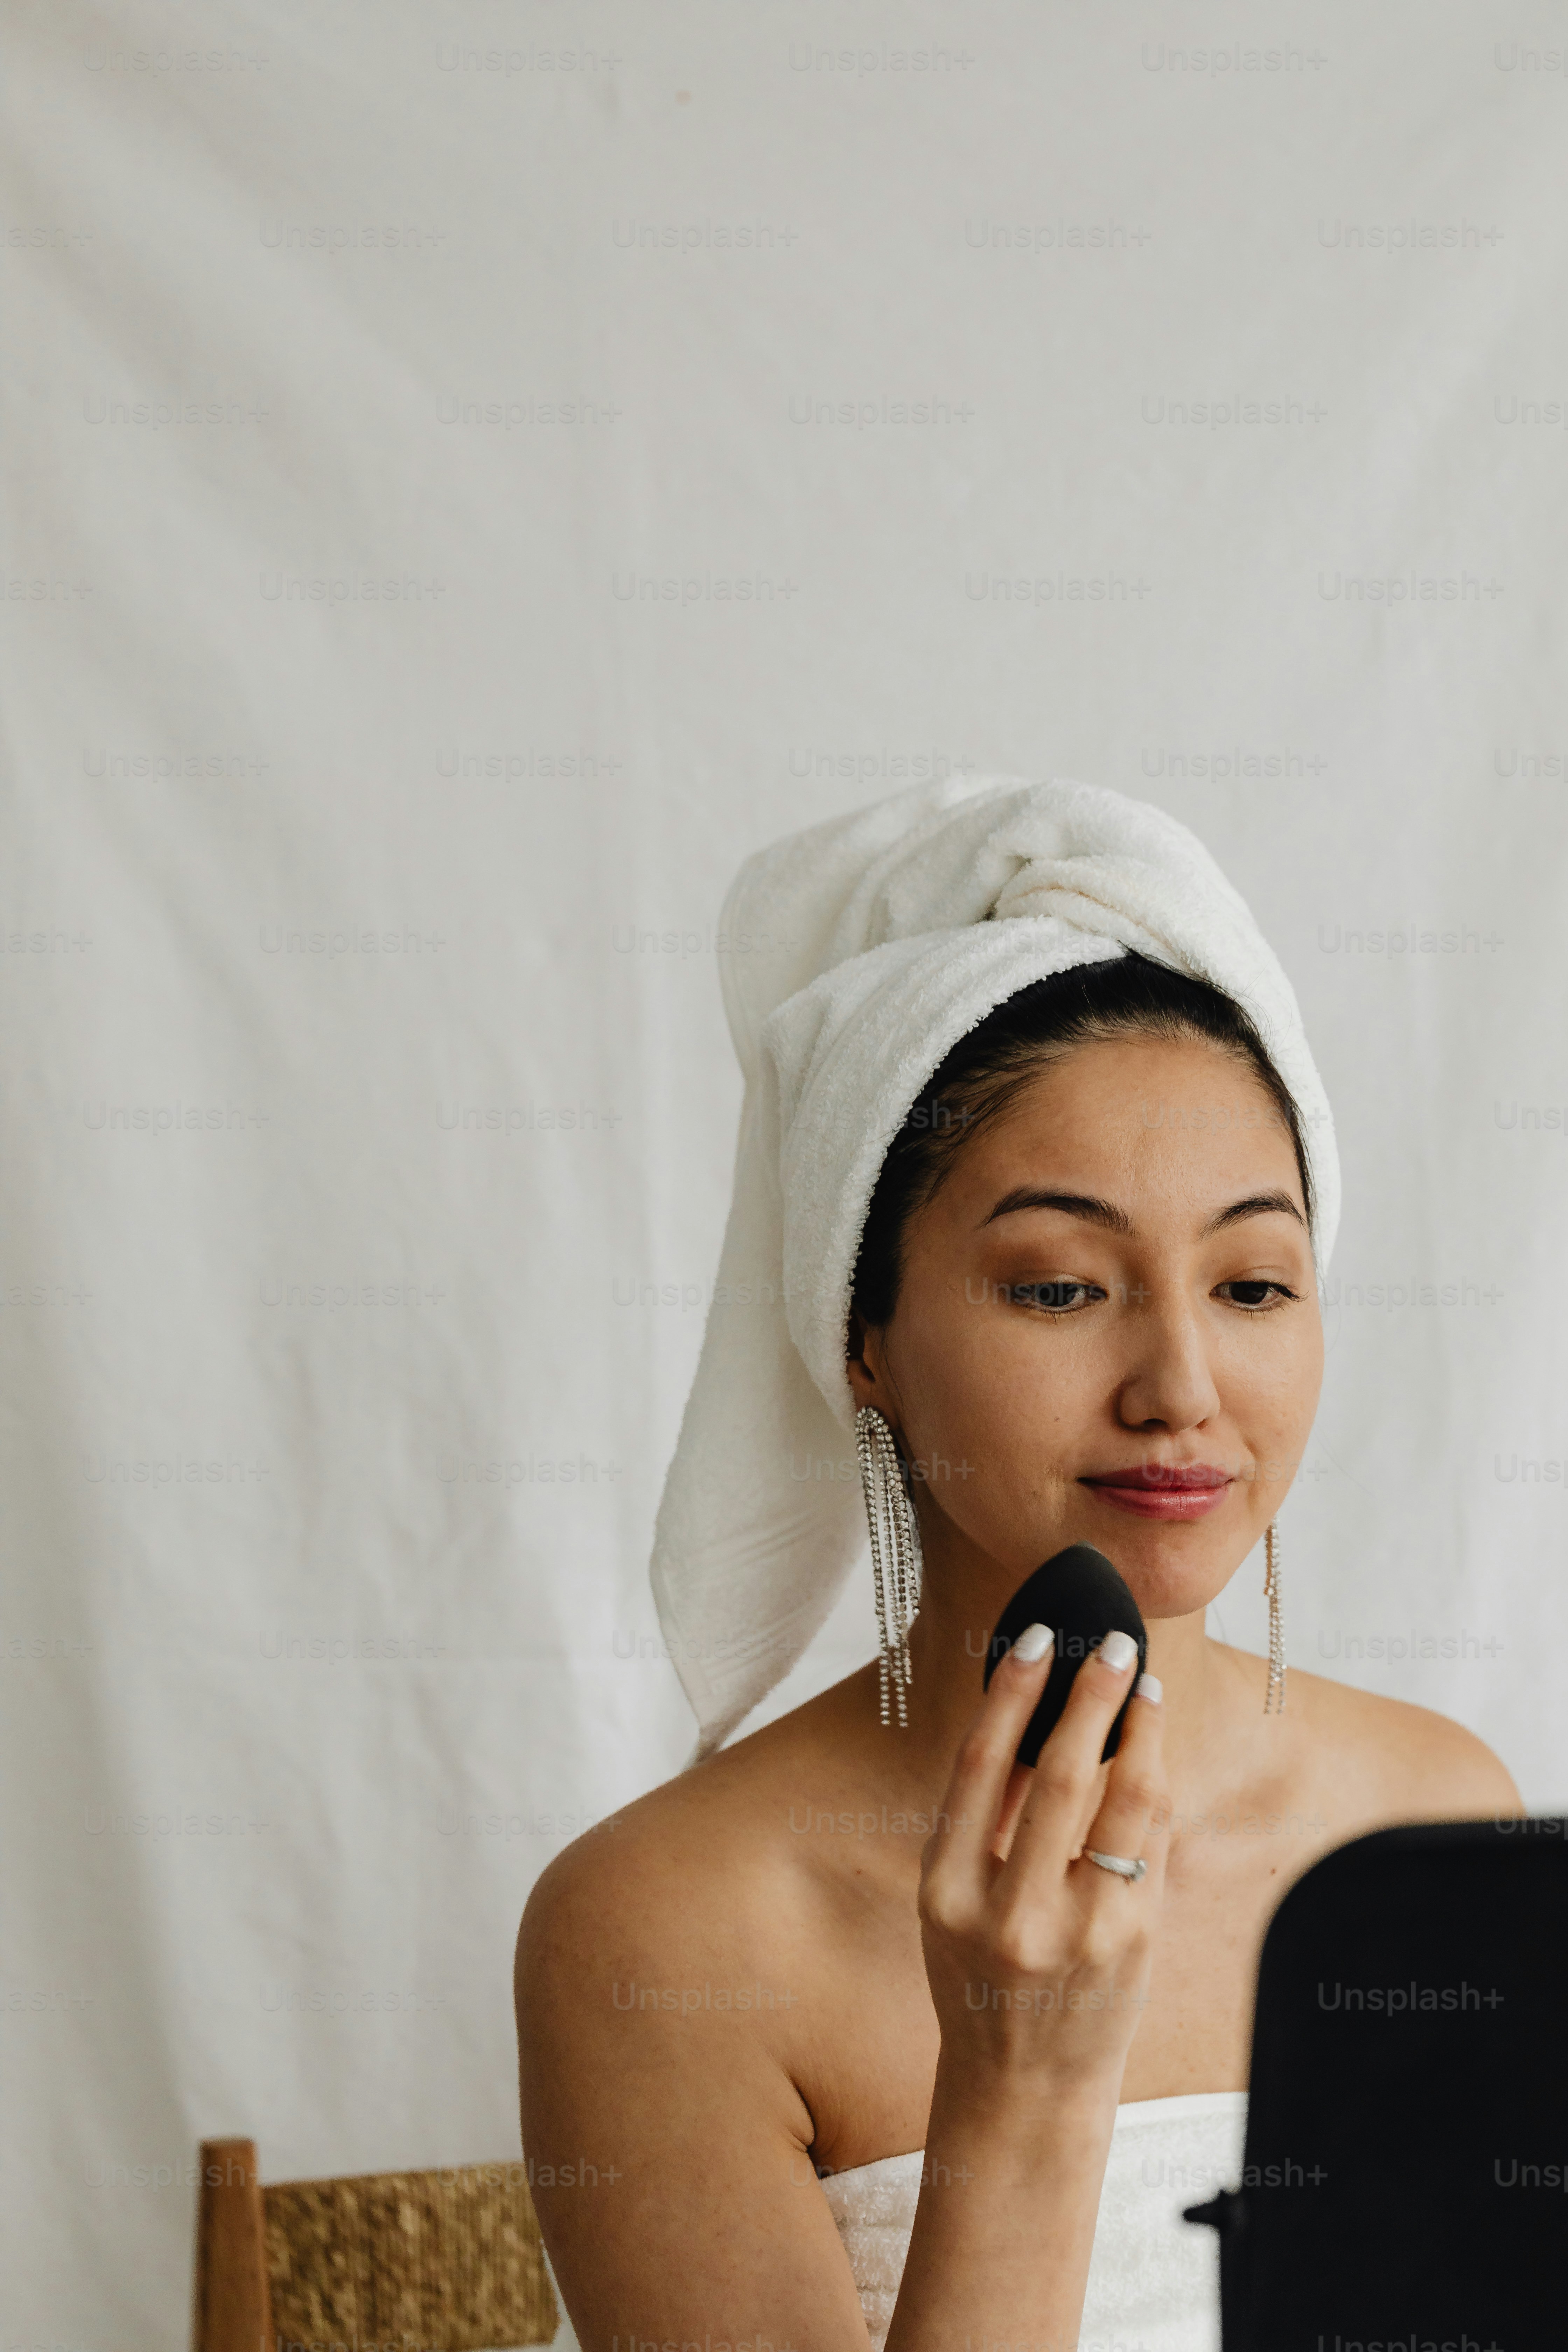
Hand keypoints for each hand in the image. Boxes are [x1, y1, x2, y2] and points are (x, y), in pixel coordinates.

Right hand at [918, 1626, 1169, 2101]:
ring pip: (1126, 1803)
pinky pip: (1152, 1845)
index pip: (982, 1765)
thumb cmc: (979, 1971)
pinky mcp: (1133, 1946)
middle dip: (1091, 1695)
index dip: (1010, 1693)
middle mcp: (1011, 1914)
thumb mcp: (949, 1900)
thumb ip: (982, 1817)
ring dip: (1141, 1731)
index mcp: (945, 1892)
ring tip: (1143, 1686)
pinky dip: (1153, 1788)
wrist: (1022, 2083)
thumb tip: (1031, 1706)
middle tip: (1113, 1641)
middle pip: (1063, 1773)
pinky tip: (1151, 1753)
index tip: (1038, 1638)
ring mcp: (1079, 1933)